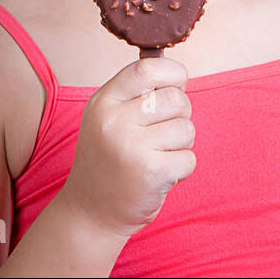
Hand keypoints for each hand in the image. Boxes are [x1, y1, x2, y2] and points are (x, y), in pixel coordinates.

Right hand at [59, 55, 196, 239]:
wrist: (90, 212)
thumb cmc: (108, 159)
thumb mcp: (108, 118)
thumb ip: (134, 92)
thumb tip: (169, 66)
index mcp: (103, 102)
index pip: (145, 70)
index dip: (172, 73)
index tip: (177, 84)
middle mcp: (114, 121)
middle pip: (176, 98)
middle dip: (181, 114)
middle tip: (163, 132)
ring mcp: (131, 147)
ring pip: (186, 128)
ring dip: (180, 145)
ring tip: (157, 156)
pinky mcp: (151, 172)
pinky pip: (189, 158)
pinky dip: (181, 168)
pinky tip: (160, 175)